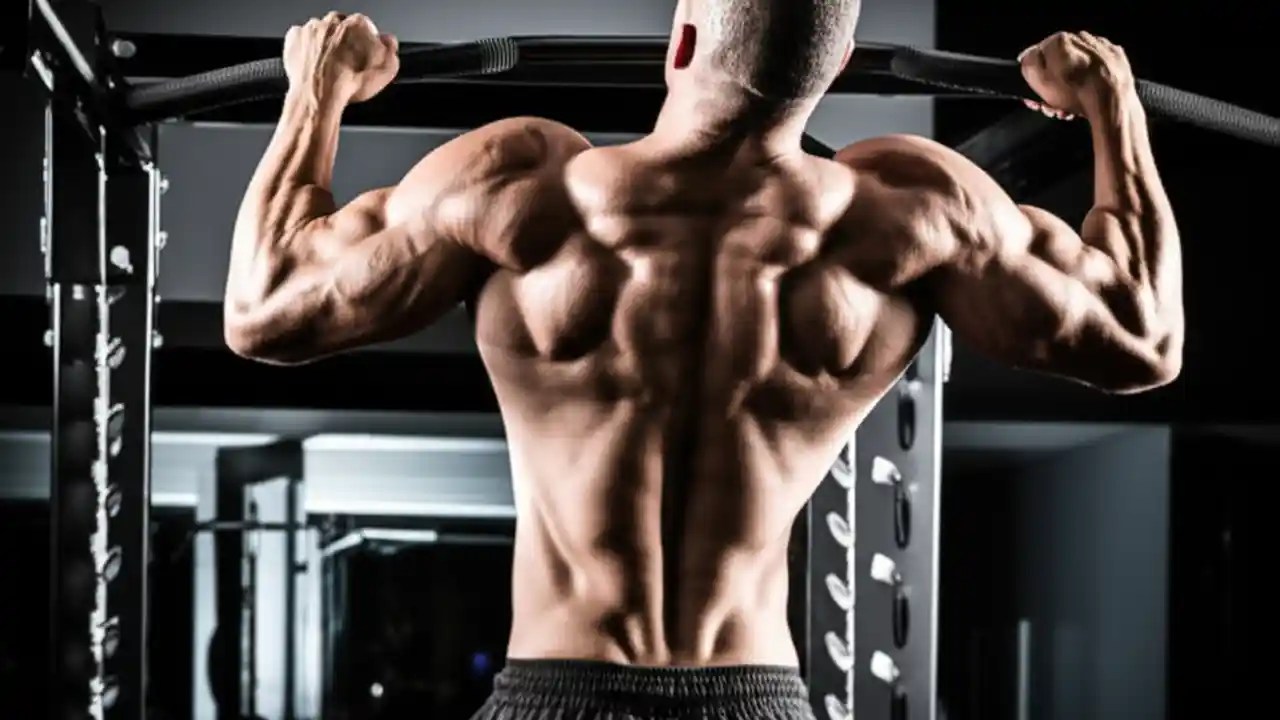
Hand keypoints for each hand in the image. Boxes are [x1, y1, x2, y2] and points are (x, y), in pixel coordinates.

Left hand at [284, 12, 399, 104]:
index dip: (367, 44)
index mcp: (357, 25)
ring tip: (330, 66)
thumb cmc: (350, 84)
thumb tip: (388, 41)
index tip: (365, 56)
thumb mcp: (388, 70)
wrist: (319, 97)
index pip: (367, 27)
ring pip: (322, 32)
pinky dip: (308, 48)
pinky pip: (303, 38)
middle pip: (343, 27)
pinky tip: (315, 64)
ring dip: (326, 44)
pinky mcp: (294, 38)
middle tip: (347, 63)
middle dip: (345, 41)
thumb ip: (391, 49)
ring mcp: (312, 29)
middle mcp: (333, 22)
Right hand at [1019, 31, 1135, 118]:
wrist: (1113, 101)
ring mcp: (1101, 47)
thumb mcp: (1039, 80)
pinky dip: (1090, 80)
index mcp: (1060, 40)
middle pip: (1059, 61)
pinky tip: (1087, 96)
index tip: (1036, 92)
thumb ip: (1029, 63)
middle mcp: (1081, 38)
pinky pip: (1097, 68)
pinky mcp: (1116, 58)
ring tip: (1069, 107)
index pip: (1039, 54)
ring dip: (1070, 86)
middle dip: (1053, 84)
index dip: (1035, 76)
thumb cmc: (1076, 92)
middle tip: (1051, 104)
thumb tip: (1028, 55)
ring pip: (1078, 66)